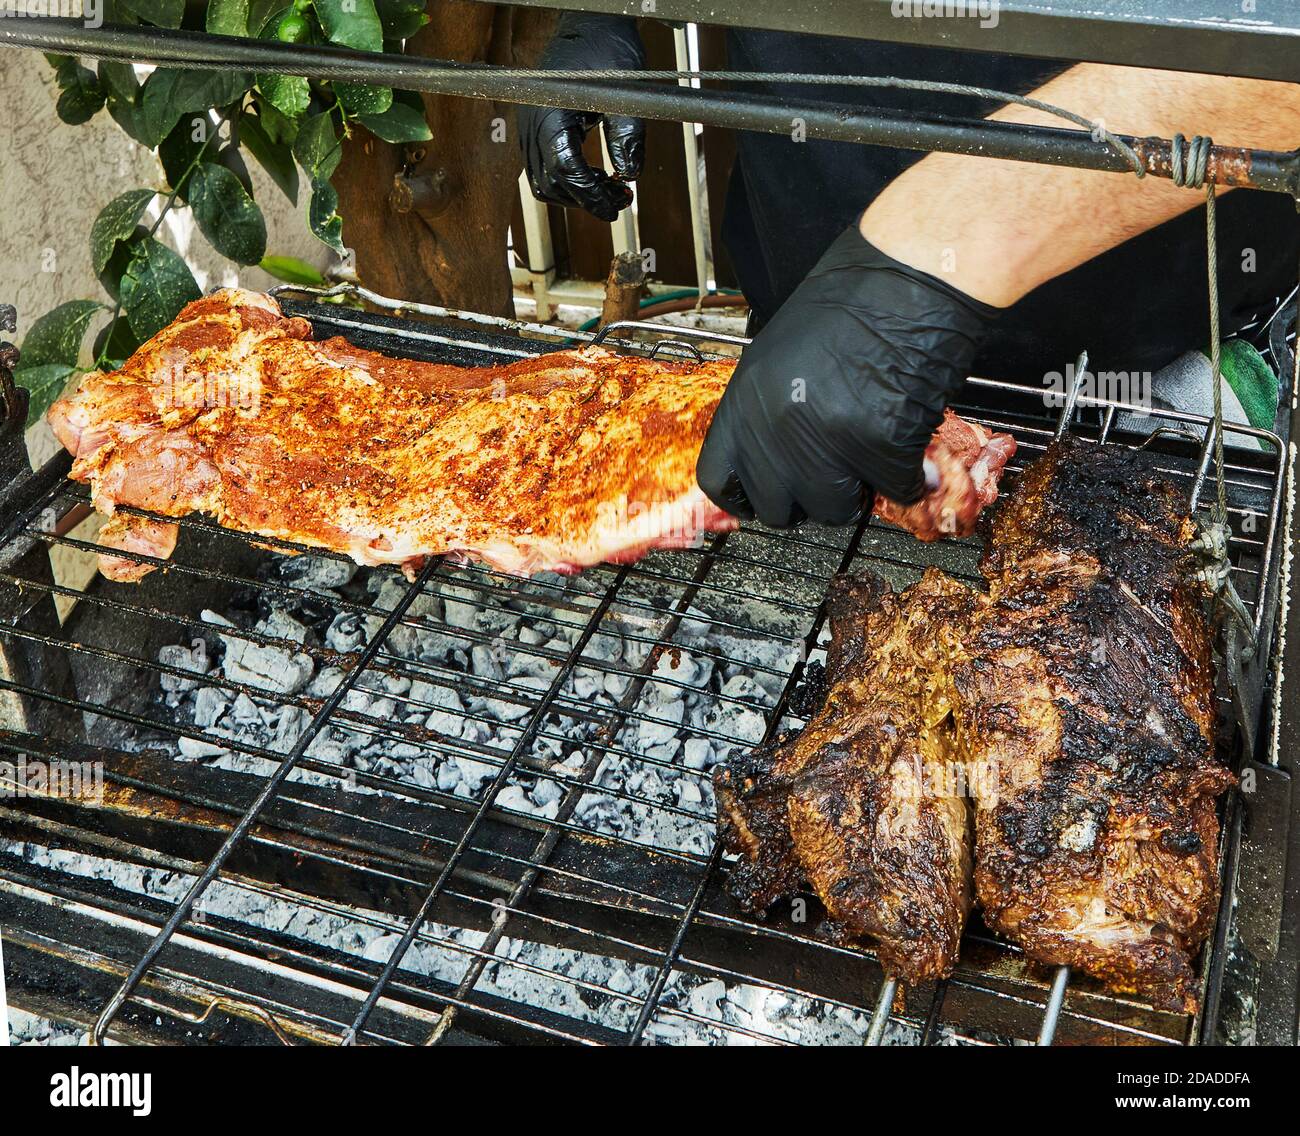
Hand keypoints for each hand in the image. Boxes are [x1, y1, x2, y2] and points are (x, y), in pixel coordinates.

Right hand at [518, 14, 645, 222]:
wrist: (589, 25)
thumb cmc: (605, 49)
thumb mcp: (625, 93)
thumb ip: (628, 136)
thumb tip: (630, 174)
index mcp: (550, 115)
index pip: (566, 173)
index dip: (592, 196)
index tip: (616, 206)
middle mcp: (532, 124)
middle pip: (552, 185)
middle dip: (585, 198)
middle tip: (620, 197)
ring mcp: (529, 128)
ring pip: (544, 182)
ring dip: (575, 193)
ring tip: (608, 188)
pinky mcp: (534, 129)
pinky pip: (542, 168)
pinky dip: (567, 179)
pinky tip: (593, 174)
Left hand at [697, 225, 998, 526]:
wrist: (910, 275)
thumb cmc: (852, 304)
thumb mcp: (780, 357)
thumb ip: (771, 415)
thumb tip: (781, 467)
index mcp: (745, 400)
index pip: (720, 481)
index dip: (749, 496)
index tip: (769, 496)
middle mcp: (776, 426)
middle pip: (778, 508)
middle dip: (809, 499)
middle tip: (836, 473)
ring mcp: (826, 439)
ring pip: (835, 509)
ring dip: (859, 491)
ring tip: (873, 452)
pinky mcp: (878, 445)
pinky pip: (894, 489)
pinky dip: (909, 476)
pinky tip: (912, 446)